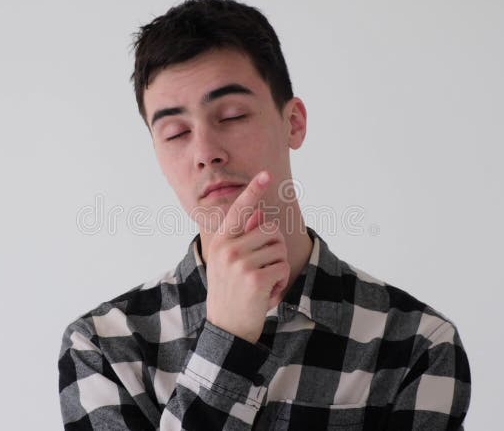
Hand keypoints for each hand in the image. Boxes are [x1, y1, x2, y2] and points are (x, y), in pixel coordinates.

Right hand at [205, 171, 289, 343]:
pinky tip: (267, 295)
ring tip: (262, 285)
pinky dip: (281, 283)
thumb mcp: (232, 263)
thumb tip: (260, 212)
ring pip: (279, 250)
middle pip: (271, 231)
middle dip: (275, 251)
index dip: (253, 191)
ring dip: (279, 269)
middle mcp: (227, 248)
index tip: (266, 175)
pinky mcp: (254, 278)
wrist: (227, 329)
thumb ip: (245, 237)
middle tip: (261, 272)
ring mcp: (239, 262)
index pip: (239, 210)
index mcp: (220, 241)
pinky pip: (283, 268)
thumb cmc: (231, 293)